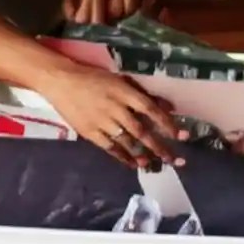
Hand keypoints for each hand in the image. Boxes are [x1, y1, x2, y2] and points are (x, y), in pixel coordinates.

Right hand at [39, 65, 183, 168]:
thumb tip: (168, 106)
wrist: (61, 82)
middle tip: (176, 160)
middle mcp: (116, 108)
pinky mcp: (90, 132)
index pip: (151, 110)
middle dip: (160, 147)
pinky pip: (110, 148)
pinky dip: (123, 157)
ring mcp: (103, 122)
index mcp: (124, 92)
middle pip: (142, 131)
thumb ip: (143, 94)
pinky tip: (133, 164)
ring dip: (143, 154)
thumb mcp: (120, 80)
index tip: (182, 136)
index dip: (167, 123)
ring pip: (128, 142)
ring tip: (155, 164)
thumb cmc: (93, 78)